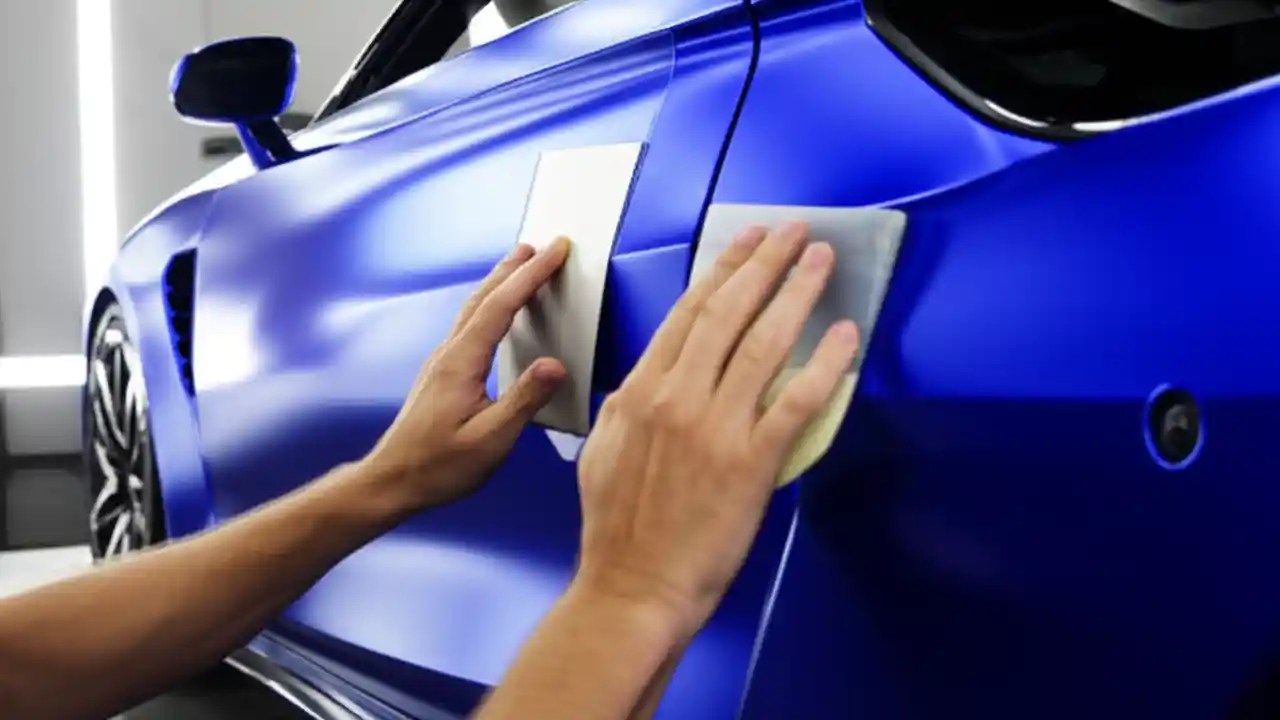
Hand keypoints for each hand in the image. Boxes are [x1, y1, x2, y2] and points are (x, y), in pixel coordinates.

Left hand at [362, 239, 570, 508]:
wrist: (392, 481)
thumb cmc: (440, 466)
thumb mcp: (491, 440)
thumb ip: (524, 400)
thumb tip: (555, 365)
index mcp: (462, 362)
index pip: (501, 306)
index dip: (531, 276)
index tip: (555, 251)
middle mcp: (449, 354)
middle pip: (483, 298)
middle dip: (514, 268)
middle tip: (540, 246)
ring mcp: (442, 363)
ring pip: (474, 310)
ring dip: (499, 284)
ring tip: (519, 266)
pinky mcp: (442, 375)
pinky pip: (470, 327)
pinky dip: (489, 307)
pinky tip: (495, 315)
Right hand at [572, 223, 858, 635]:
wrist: (634, 585)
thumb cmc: (617, 525)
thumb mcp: (605, 450)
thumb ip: (627, 405)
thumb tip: (646, 377)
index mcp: (641, 391)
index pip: (688, 314)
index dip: (723, 270)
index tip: (748, 239)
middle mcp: (678, 398)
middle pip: (728, 314)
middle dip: (764, 265)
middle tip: (794, 232)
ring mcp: (715, 429)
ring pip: (762, 345)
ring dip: (796, 296)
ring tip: (821, 263)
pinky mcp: (750, 463)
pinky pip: (795, 403)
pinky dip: (823, 365)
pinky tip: (844, 336)